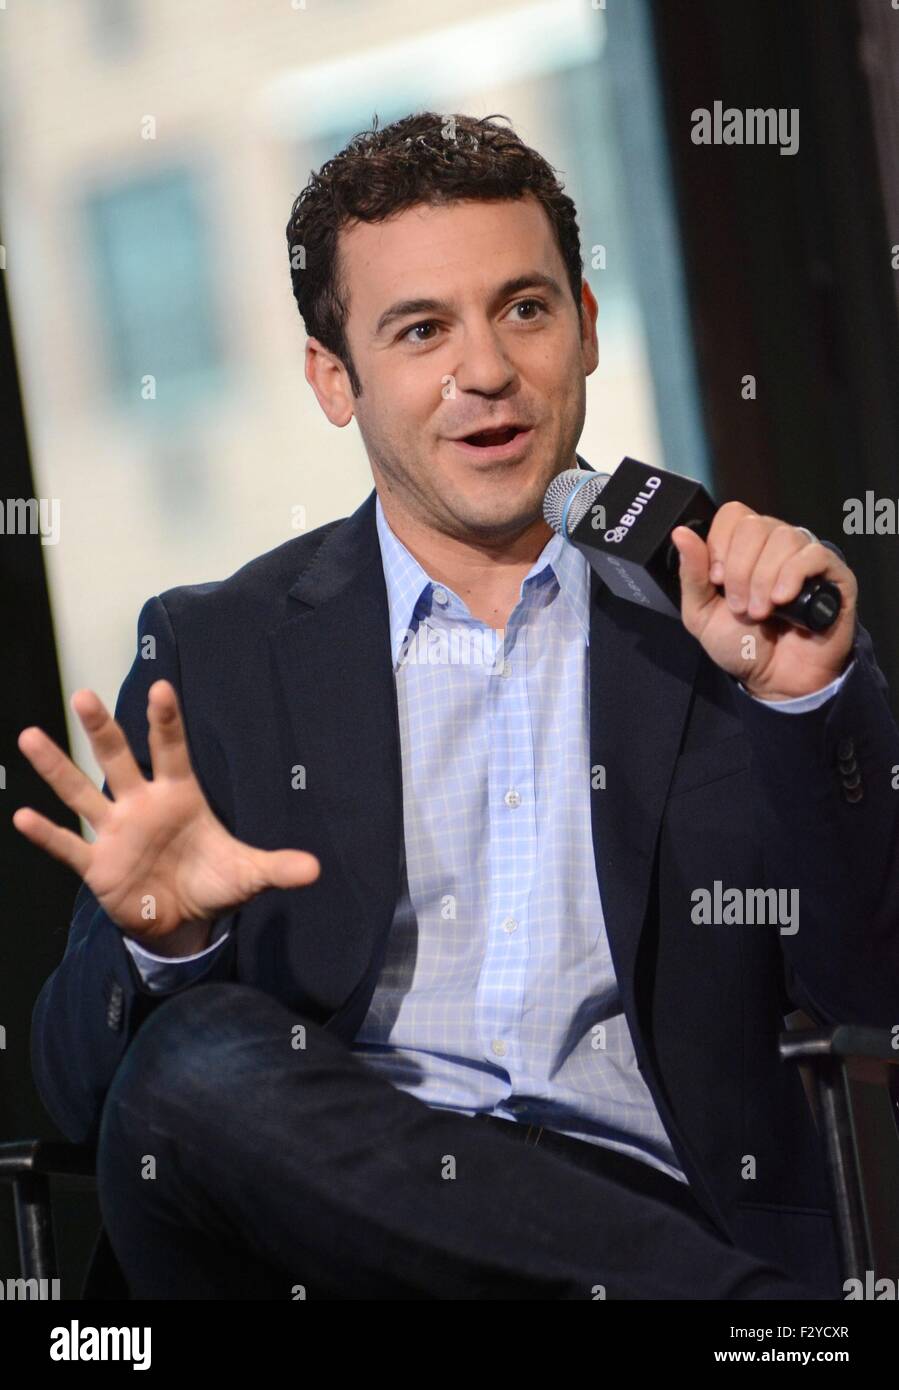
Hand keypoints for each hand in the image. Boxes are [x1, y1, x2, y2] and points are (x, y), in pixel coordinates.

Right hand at [13, 679, 319, 951]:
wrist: (183, 921)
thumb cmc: (212, 883)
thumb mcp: (247, 875)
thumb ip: (276, 867)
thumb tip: (315, 870)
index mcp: (180, 796)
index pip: (172, 751)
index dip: (167, 722)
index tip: (162, 688)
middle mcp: (142, 805)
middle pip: (119, 759)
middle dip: (103, 729)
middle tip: (84, 694)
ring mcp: (116, 832)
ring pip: (82, 792)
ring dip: (57, 767)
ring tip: (30, 735)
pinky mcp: (97, 864)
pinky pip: (69, 845)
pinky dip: (48, 833)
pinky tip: (22, 816)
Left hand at [670, 504, 857, 699]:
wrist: (774, 680)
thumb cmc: (740, 646)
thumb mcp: (702, 613)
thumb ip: (692, 573)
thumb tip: (680, 533)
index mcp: (744, 548)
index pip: (733, 514)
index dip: (721, 543)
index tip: (716, 580)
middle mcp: (775, 545)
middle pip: (755, 525)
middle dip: (740, 569)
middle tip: (740, 606)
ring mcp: (804, 557)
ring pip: (784, 538)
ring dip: (763, 579)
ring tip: (760, 612)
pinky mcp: (833, 574)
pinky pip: (814, 554)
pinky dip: (793, 575)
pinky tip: (783, 601)